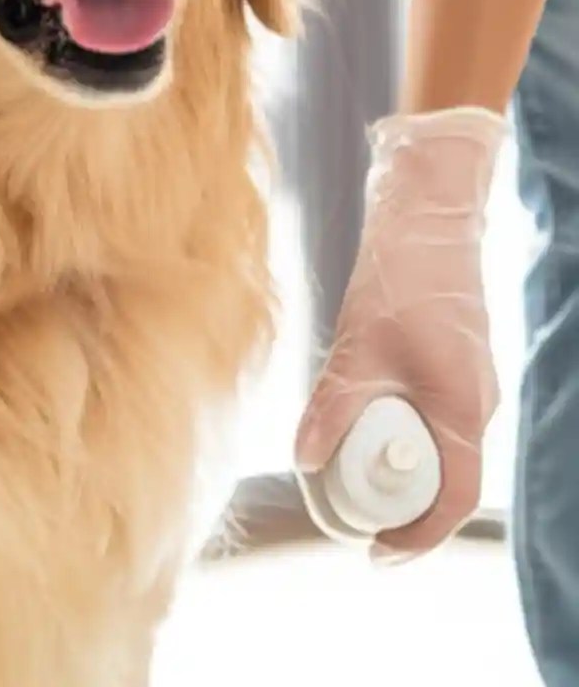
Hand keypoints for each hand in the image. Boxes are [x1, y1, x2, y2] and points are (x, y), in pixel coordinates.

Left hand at [296, 107, 507, 562]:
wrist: (426, 224)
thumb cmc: (399, 280)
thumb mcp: (356, 350)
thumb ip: (331, 408)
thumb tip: (302, 460)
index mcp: (463, 411)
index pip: (455, 499)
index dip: (419, 538)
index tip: (377, 554)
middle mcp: (475, 407)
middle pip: (442, 482)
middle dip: (396, 507)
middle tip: (345, 515)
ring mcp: (468, 390)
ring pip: (434, 452)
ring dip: (391, 469)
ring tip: (340, 470)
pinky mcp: (453, 374)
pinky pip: (429, 425)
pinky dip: (395, 437)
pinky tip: (356, 425)